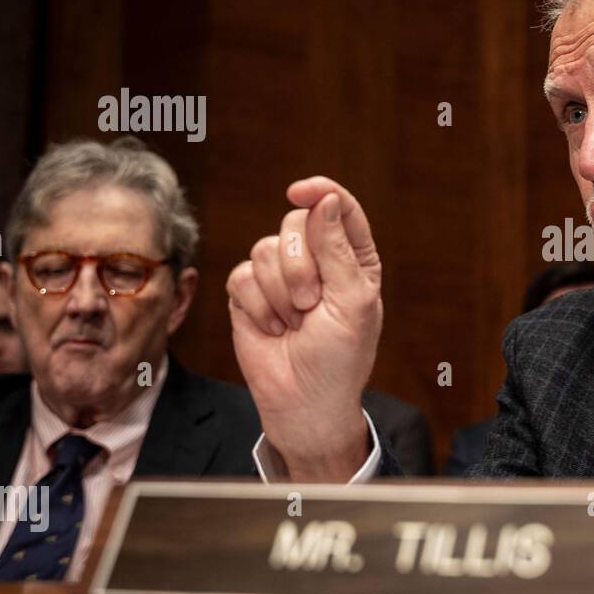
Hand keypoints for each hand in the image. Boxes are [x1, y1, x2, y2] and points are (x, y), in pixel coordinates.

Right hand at [226, 177, 381, 480]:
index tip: (301, 192)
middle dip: (299, 265)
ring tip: (295, 322)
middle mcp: (316, 260)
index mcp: (352, 259)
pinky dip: (258, 305)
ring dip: (280, 292)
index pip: (338, 209)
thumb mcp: (352, 301)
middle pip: (294, 225)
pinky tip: (274, 329)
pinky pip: (241, 276)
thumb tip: (325, 200)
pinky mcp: (249, 294)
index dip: (320, 193)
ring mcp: (280, 276)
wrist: (304, 401)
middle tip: (311, 303)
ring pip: (264, 249)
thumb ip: (338, 249)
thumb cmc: (340, 357)